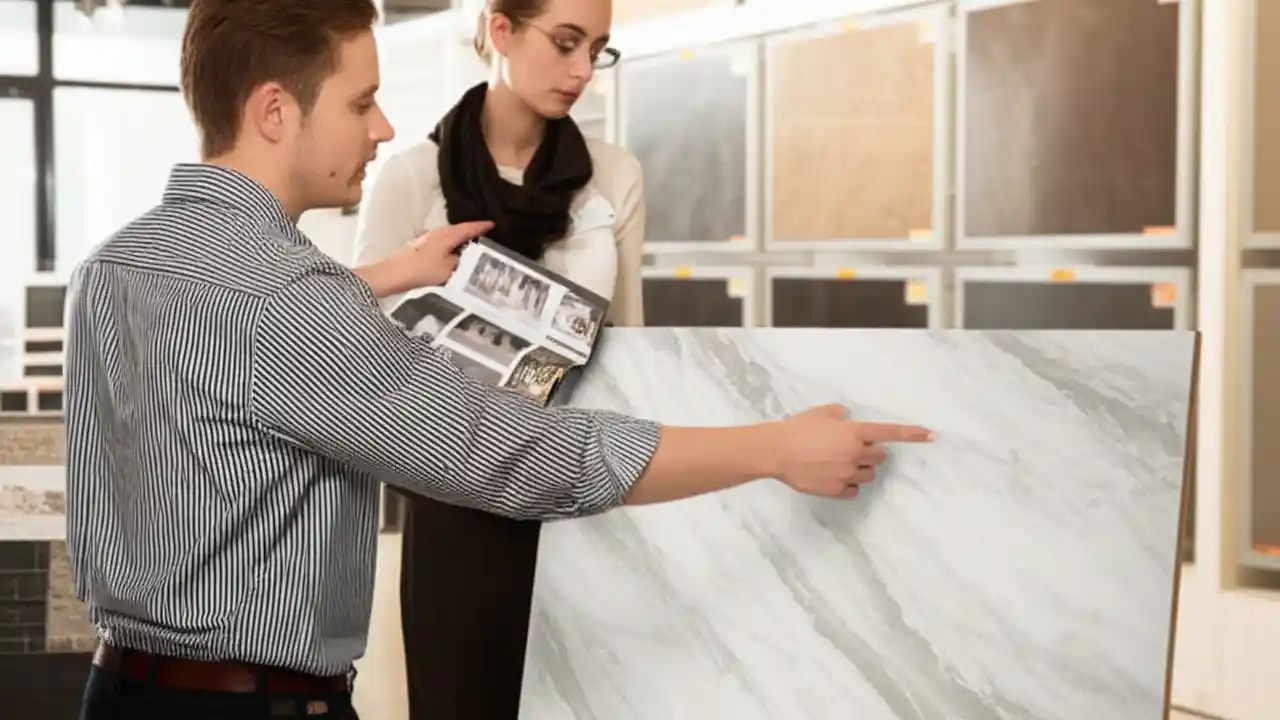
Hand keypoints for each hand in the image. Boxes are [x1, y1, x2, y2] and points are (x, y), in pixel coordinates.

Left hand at [393, 220, 494, 289]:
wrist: (393, 273)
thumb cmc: (422, 270)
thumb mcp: (449, 269)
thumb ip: (461, 262)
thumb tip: (466, 258)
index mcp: (447, 235)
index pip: (469, 228)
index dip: (482, 226)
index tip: (494, 224)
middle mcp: (438, 233)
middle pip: (459, 231)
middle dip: (472, 234)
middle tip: (486, 238)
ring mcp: (428, 239)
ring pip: (450, 238)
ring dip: (461, 242)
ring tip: (472, 250)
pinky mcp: (421, 247)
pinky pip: (443, 245)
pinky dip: (451, 248)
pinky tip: (453, 257)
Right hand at [772, 404, 933, 497]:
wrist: (776, 451)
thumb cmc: (797, 428)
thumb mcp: (820, 413)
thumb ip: (838, 414)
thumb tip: (846, 418)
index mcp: (854, 432)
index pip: (890, 433)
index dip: (913, 434)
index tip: (932, 435)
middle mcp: (855, 453)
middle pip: (879, 457)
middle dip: (869, 453)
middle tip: (849, 448)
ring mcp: (847, 474)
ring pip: (868, 475)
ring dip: (859, 469)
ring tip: (836, 463)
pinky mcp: (837, 490)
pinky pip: (853, 490)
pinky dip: (847, 484)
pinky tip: (830, 476)